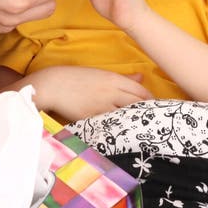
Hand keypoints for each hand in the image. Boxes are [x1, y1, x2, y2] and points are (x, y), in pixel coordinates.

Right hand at [31, 65, 152, 119]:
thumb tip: (141, 78)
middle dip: (148, 113)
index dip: (150, 100)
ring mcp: (102, 106)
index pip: (141, 91)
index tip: (154, 107)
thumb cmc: (75, 77)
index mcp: (113, 78)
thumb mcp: (99, 73)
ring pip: (126, 116)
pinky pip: (111, 125)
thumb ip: (122, 78)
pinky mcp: (92, 118)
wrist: (53, 85)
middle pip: (138, 104)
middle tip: (153, 121)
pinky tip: (124, 134)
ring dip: (136, 122)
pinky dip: (119, 129)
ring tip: (142, 129)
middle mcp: (111, 92)